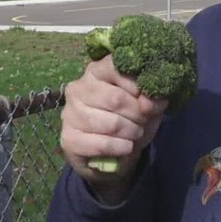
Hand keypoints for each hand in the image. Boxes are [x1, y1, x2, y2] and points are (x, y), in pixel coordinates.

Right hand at [60, 56, 167, 202]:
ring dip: (131, 132)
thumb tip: (149, 103)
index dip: (137, 85)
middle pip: (116, 99)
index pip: (116, 68)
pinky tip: (126, 147)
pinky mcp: (68, 139)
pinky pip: (103, 144)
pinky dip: (121, 147)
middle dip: (137, 114)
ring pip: (111, 123)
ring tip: (136, 133)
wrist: (113, 153)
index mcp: (96, 71)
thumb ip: (151, 99)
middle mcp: (78, 88)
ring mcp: (70, 113)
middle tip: (143, 121)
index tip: (147, 99)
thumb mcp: (147, 105)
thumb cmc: (129, 119)